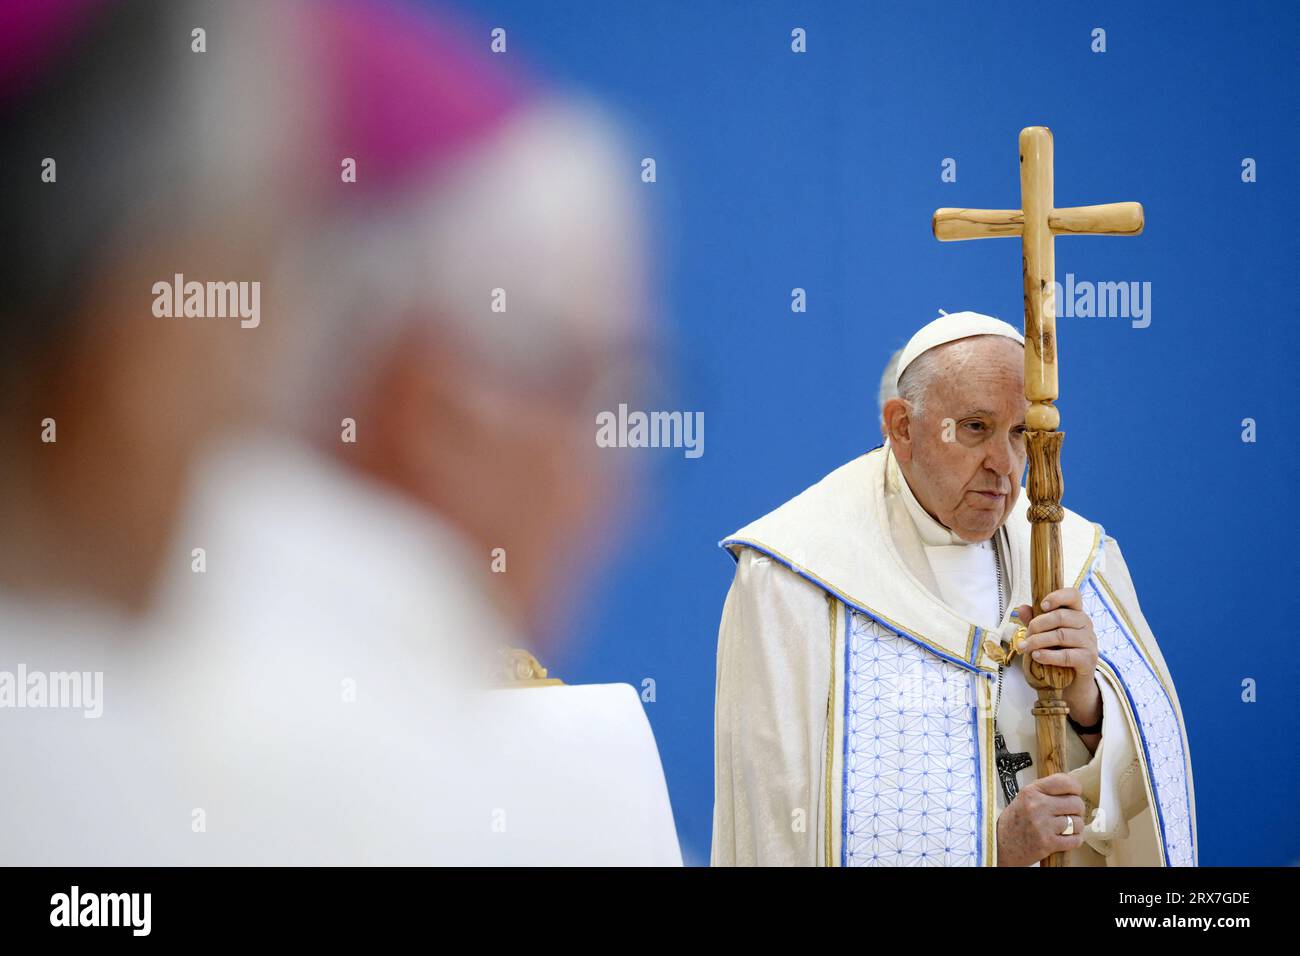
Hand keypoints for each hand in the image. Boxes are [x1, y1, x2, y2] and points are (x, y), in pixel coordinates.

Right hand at [996, 772, 1086, 865]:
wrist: (1000, 844)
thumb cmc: (1013, 822)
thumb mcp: (1024, 798)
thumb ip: (1045, 792)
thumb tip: (1071, 789)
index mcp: (1031, 792)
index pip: (1063, 782)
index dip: (1075, 788)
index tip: (1075, 793)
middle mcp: (1037, 806)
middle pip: (1076, 803)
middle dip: (1077, 809)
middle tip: (1071, 813)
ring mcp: (1043, 825)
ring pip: (1077, 822)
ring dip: (1077, 827)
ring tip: (1068, 827)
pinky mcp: (1048, 843)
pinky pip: (1075, 840)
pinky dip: (1076, 840)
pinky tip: (1068, 838)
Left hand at [1013, 587, 1100, 727]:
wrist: (1072, 685)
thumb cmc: (1057, 655)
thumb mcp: (1043, 636)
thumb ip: (1034, 622)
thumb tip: (1021, 608)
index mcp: (1076, 614)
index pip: (1073, 595)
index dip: (1058, 596)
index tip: (1042, 604)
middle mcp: (1086, 625)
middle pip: (1061, 616)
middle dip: (1038, 624)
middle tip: (1025, 635)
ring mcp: (1089, 642)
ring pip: (1062, 635)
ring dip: (1038, 641)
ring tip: (1025, 647)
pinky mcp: (1088, 660)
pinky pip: (1067, 655)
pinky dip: (1049, 655)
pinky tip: (1036, 657)